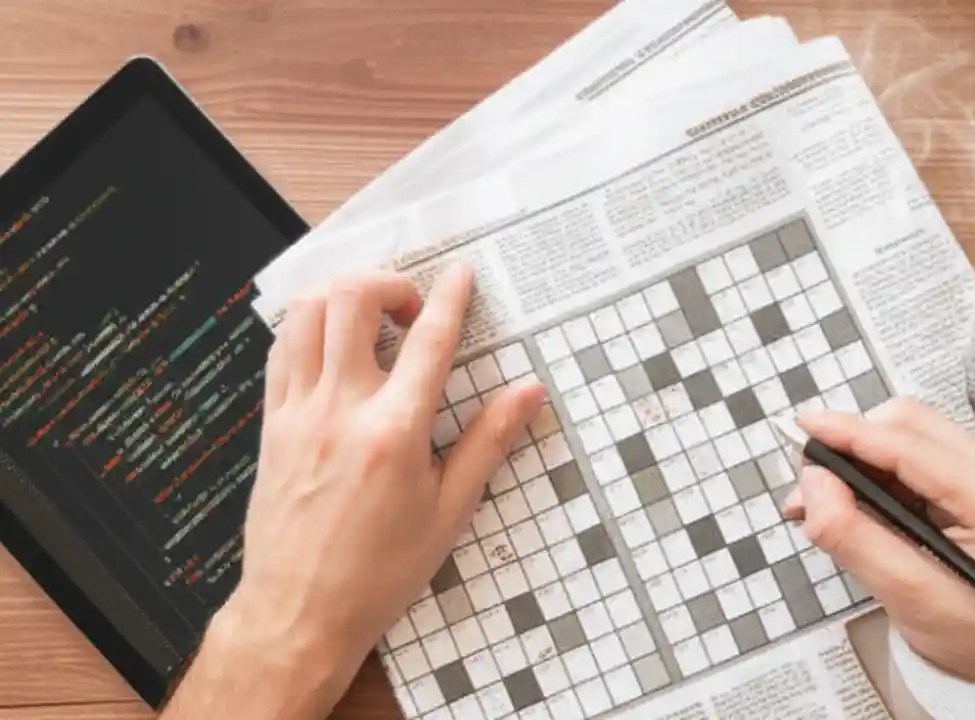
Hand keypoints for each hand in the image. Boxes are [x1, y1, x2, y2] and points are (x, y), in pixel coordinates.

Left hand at [205, 266, 544, 714]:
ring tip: (370, 318)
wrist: (298, 613)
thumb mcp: (449, 512)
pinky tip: (331, 347)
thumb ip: (488, 443)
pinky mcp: (270, 424)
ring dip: (341, 297)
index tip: (461, 273)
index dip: (450, 296)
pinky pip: (280, 351)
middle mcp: (341, 409)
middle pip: (351, 300)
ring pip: (305, 314)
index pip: (428, 340)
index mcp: (394, 432)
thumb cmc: (380, 572)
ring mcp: (298, 412)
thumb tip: (529, 393)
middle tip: (411, 306)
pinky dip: (307, 329)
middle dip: (386, 282)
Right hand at [783, 399, 974, 719]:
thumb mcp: (909, 595)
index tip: (800, 425)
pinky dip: (889, 473)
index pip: (902, 441)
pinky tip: (870, 507)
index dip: (844, 431)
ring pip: (914, 435)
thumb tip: (813, 483)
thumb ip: (853, 535)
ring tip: (835, 506)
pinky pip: (928, 454)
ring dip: (867, 462)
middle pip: (907, 424)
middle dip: (851, 449)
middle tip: (813, 492)